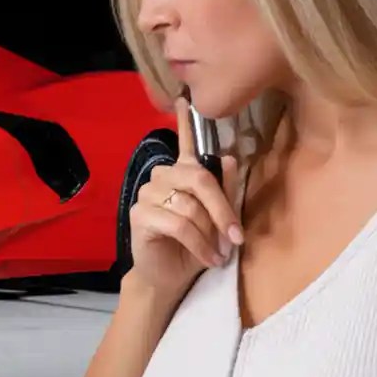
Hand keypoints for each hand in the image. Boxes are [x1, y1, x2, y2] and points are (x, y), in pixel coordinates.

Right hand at [126, 95, 244, 294]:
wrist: (170, 278)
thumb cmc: (196, 247)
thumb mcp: (219, 220)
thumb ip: (225, 190)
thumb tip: (231, 158)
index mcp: (182, 175)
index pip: (184, 143)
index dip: (186, 122)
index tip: (185, 99)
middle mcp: (162, 178)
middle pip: (198, 177)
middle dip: (222, 208)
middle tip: (236, 236)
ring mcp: (147, 195)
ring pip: (190, 205)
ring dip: (210, 234)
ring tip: (218, 253)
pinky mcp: (140, 215)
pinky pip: (178, 224)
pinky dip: (199, 244)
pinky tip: (207, 258)